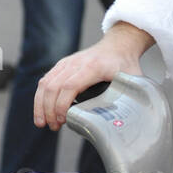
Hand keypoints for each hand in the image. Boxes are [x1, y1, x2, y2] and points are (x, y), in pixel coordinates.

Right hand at [33, 22, 154, 131]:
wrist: (118, 45)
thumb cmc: (125, 64)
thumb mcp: (132, 80)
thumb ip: (131, 98)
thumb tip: (129, 120)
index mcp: (93, 67)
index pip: (70, 85)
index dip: (63, 104)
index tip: (63, 120)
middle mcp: (76, 63)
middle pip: (53, 86)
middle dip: (50, 110)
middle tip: (54, 127)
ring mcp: (66, 63)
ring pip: (45, 83)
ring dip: (41, 105)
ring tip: (43, 124)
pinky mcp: (61, 66)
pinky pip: (45, 81)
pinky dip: (40, 98)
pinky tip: (42, 112)